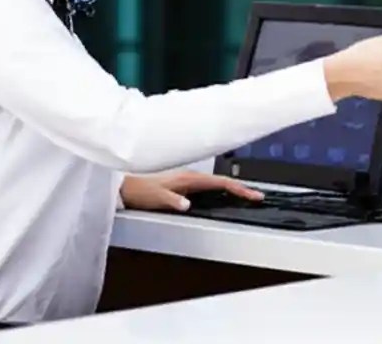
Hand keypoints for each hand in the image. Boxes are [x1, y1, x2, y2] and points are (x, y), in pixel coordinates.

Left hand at [120, 170, 262, 211]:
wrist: (124, 186)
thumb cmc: (139, 190)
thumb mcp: (156, 198)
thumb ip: (172, 201)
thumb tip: (189, 205)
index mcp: (189, 178)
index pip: (221, 182)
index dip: (240, 189)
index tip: (254, 195)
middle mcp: (191, 176)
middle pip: (223, 181)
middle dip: (242, 188)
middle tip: (258, 197)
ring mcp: (188, 180)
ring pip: (217, 184)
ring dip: (233, 189)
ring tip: (246, 196)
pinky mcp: (184, 185)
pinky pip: (209, 187)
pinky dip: (222, 191)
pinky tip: (224, 197)